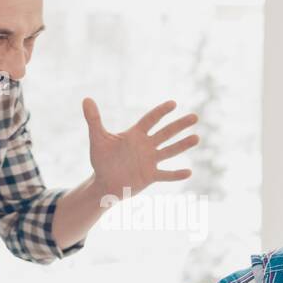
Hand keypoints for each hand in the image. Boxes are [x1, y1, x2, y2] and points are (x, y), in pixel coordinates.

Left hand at [82, 97, 199, 200]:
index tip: (173, 104)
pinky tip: (189, 172)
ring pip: (169, 151)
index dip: (161, 112)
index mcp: (135, 134)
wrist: (104, 183)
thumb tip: (86, 99)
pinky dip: (176, 174)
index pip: (151, 120)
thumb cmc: (101, 160)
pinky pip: (165, 175)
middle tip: (195, 117)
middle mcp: (146, 145)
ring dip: (182, 145)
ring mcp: (150, 161)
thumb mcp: (97, 139)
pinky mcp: (150, 176)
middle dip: (180, 125)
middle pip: (166, 132)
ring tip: (197, 138)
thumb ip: (94, 119)